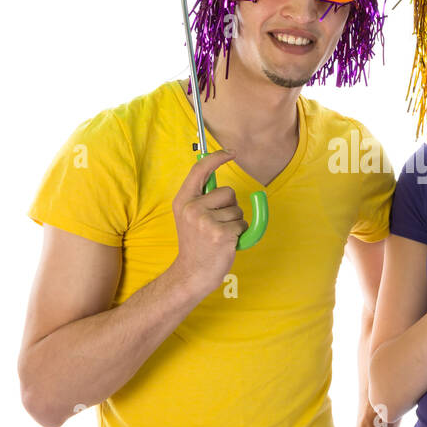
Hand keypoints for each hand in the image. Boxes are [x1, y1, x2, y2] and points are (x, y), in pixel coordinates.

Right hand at [169, 150, 246, 294]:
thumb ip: (201, 198)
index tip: (231, 153)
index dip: (216, 158)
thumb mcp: (189, 217)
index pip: (200, 170)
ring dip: (235, 223)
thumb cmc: (196, 244)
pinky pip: (243, 224)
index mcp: (183, 201)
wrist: (192, 273)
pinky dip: (240, 234)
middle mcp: (192, 208)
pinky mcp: (221, 234)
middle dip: (230, 207)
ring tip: (220, 236)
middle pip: (228, 192)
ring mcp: (206, 221)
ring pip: (238, 210)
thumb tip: (219, 178)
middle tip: (216, 225)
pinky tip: (226, 244)